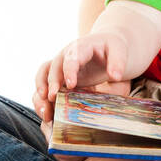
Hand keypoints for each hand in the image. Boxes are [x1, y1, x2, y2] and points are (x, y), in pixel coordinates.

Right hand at [33, 44, 131, 160]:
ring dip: (41, 91)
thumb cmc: (112, 48)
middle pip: (53, 66)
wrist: (106, 48)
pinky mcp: (60, 79)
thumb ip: (118, 61)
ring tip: (44, 109)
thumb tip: (115, 76)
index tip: (71, 84)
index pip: (72, 57)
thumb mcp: (119, 50)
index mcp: (81, 47)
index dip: (69, 70)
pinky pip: (46, 87)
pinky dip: (43, 99)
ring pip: (43, 75)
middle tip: (52, 97)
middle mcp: (66, 56)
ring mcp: (61, 67)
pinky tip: (47, 114)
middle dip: (51, 82)